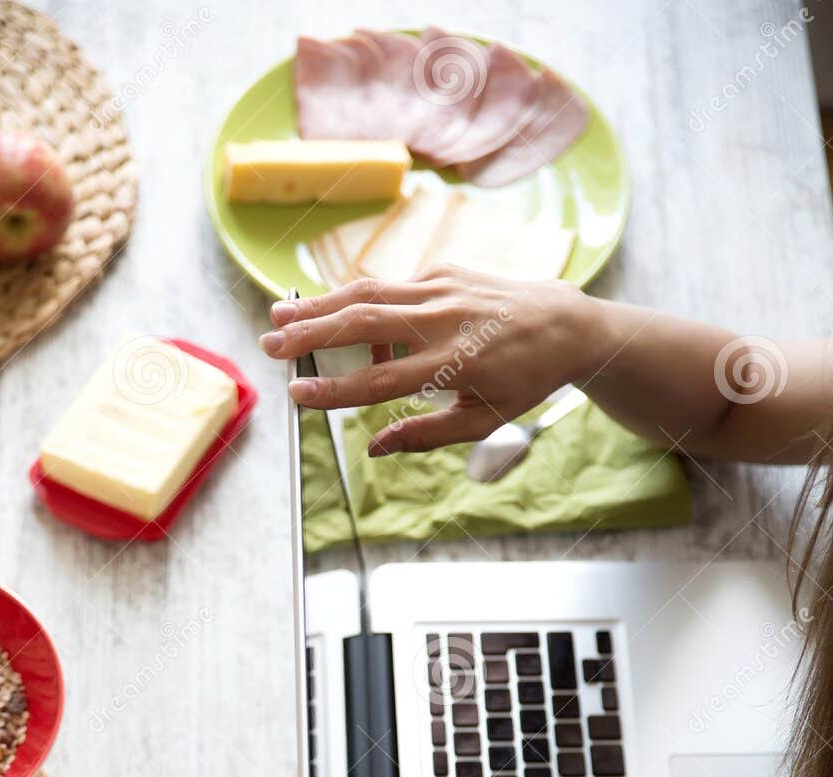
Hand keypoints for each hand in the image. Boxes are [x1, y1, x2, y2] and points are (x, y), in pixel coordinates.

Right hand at [259, 268, 595, 453]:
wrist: (564, 324)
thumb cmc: (523, 381)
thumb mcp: (483, 422)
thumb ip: (426, 435)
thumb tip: (374, 448)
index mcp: (457, 365)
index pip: (382, 380)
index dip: (335, 389)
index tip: (297, 394)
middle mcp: (446, 320)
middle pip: (365, 323)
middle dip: (311, 333)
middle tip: (269, 345)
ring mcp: (443, 289)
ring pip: (369, 292)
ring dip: (320, 304)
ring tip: (281, 316)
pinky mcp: (442, 272)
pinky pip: (390, 289)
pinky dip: (357, 303)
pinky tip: (334, 319)